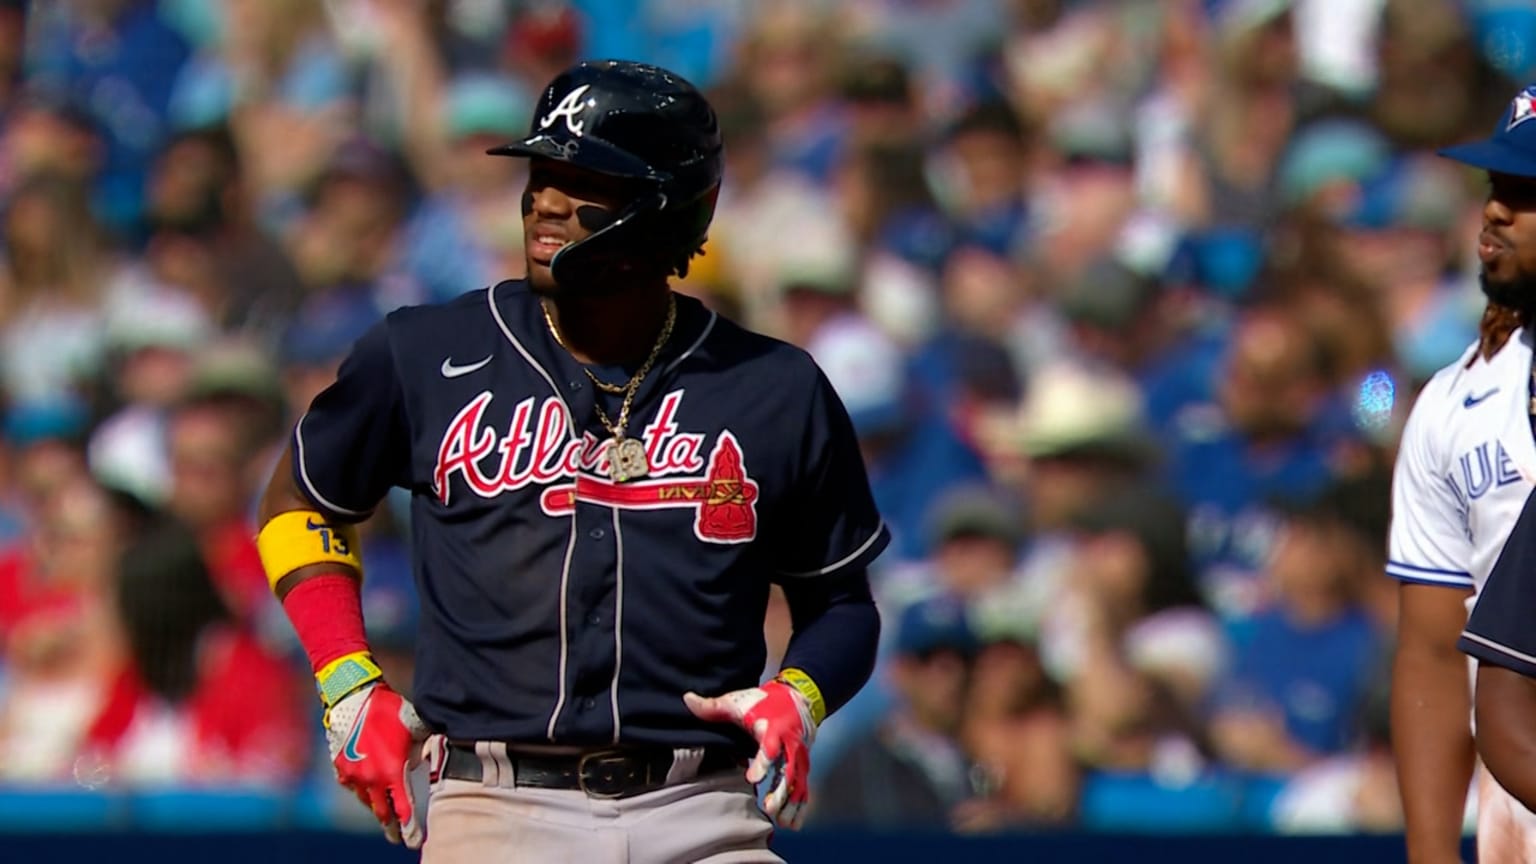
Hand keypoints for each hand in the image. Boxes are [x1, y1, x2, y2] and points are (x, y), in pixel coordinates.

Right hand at [326, 683, 428, 847]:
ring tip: (386, 817)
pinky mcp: (340, 768)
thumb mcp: (413, 727)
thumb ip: (423, 748)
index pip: (403, 809)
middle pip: (383, 812)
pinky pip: (354, 788)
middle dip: (392, 826)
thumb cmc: (387, 709)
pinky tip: (369, 794)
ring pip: (367, 801)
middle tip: (397, 837)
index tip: (414, 842)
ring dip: (378, 808)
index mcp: (391, 771)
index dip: (409, 828)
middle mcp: (370, 779)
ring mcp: (352, 776)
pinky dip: (363, 793)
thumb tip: (430, 758)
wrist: (352, 696)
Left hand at [684, 681, 816, 828]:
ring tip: (784, 823)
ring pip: (799, 782)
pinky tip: (793, 824)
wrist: (797, 697)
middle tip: (770, 808)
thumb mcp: (738, 701)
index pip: (770, 746)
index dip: (763, 761)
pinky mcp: (802, 765)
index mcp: (773, 728)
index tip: (753, 778)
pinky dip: (801, 806)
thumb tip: (687, 700)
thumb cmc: (764, 702)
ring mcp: (799, 756)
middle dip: (782, 790)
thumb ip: (713, 706)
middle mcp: (790, 744)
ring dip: (792, 803)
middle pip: (789, 769)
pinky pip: (804, 787)